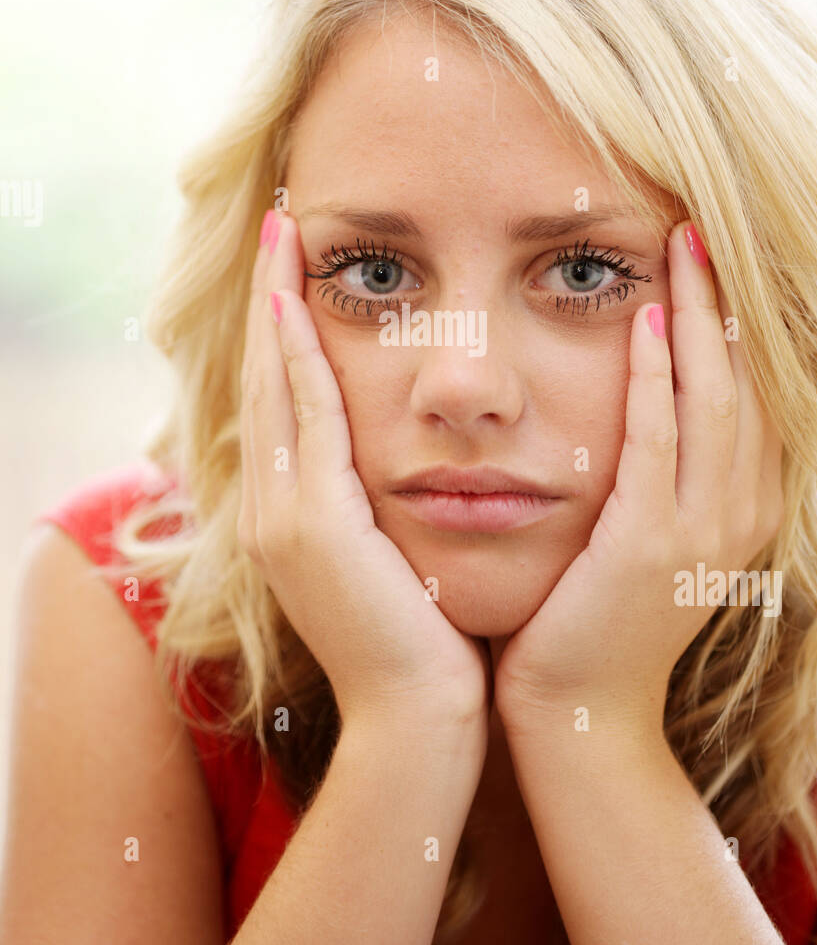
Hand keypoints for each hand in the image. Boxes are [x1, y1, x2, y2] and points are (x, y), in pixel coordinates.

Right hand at [237, 208, 492, 730]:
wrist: (420, 719)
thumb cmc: (423, 643)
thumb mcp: (393, 562)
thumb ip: (382, 508)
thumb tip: (406, 461)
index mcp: (293, 516)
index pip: (282, 402)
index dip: (281, 333)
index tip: (295, 269)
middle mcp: (273, 510)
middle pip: (264, 381)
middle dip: (268, 301)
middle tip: (278, 225)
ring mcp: (282, 518)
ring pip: (273, 389)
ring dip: (275, 309)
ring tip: (281, 238)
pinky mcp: (312, 526)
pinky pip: (306, 424)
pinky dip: (297, 363)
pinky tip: (297, 308)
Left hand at [494, 220, 784, 736]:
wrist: (577, 711)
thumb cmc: (594, 615)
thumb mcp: (645, 536)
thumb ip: (661, 472)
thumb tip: (649, 399)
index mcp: (741, 507)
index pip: (751, 393)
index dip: (735, 322)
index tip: (711, 256)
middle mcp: (739, 513)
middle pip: (743, 380)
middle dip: (723, 301)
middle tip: (701, 225)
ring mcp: (703, 532)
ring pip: (712, 397)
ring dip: (696, 315)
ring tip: (682, 245)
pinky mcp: (650, 545)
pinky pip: (659, 439)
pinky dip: (655, 373)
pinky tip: (642, 317)